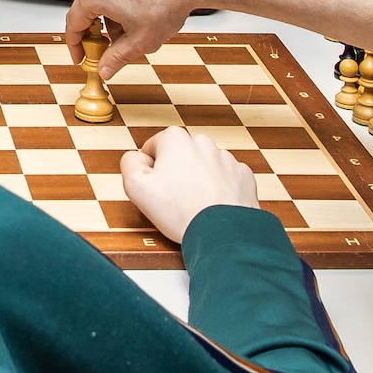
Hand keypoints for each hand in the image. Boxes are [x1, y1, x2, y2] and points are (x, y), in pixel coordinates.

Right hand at [65, 0, 208, 77]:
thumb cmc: (167, 3)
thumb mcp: (139, 41)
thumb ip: (116, 58)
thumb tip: (104, 69)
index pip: (73, 23)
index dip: (75, 45)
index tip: (80, 57)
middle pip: (86, 10)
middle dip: (95, 33)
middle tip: (103, 49)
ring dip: (109, 19)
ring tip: (128, 35)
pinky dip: (119, 4)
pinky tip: (137, 16)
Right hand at [120, 125, 258, 242]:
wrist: (221, 233)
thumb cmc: (181, 211)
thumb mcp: (135, 185)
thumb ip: (129, 162)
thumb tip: (137, 157)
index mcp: (176, 139)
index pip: (153, 147)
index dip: (150, 169)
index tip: (156, 187)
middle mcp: (203, 143)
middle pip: (180, 155)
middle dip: (175, 172)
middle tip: (173, 197)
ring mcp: (226, 159)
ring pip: (203, 166)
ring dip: (198, 180)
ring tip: (193, 204)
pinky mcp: (242, 176)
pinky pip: (224, 178)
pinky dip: (218, 189)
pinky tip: (212, 204)